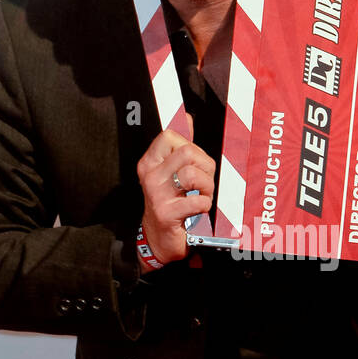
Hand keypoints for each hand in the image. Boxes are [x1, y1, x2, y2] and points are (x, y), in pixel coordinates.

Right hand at [135, 118, 214, 263]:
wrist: (158, 240)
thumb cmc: (170, 203)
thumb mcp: (171, 172)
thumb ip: (180, 145)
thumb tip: (187, 118)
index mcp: (150, 162)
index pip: (170, 135)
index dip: (191, 147)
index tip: (193, 164)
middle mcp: (150, 175)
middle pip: (187, 151)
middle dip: (204, 167)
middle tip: (202, 182)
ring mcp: (157, 194)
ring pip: (193, 174)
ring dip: (207, 187)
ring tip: (201, 197)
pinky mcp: (166, 213)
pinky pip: (198, 201)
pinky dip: (205, 206)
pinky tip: (198, 212)